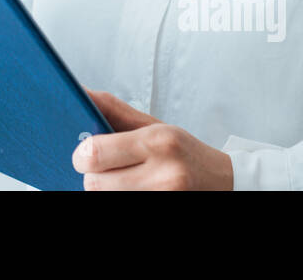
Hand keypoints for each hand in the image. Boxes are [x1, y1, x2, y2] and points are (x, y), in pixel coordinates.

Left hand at [73, 90, 233, 189]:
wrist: (223, 180)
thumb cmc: (182, 150)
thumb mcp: (151, 124)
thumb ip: (112, 109)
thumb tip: (79, 92)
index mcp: (157, 142)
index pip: (95, 154)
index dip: (81, 156)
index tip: (84, 154)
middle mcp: (164, 174)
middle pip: (95, 184)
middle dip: (93, 176)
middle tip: (104, 169)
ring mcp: (165, 198)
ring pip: (105, 198)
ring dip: (106, 189)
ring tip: (122, 179)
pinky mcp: (163, 210)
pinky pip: (121, 205)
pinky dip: (120, 196)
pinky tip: (132, 188)